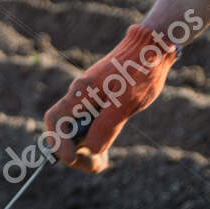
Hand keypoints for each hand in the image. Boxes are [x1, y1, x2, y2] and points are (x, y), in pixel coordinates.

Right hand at [43, 25, 177, 173]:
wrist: (155, 44)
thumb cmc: (142, 69)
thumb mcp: (127, 101)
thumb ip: (106, 126)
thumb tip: (91, 150)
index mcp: (81, 92)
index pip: (55, 121)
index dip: (58, 143)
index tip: (73, 158)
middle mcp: (79, 94)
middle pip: (62, 129)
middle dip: (73, 151)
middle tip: (95, 164)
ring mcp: (87, 96)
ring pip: (75, 129)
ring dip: (84, 147)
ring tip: (102, 160)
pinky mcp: (97, 99)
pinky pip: (87, 123)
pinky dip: (92, 138)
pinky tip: (105, 146)